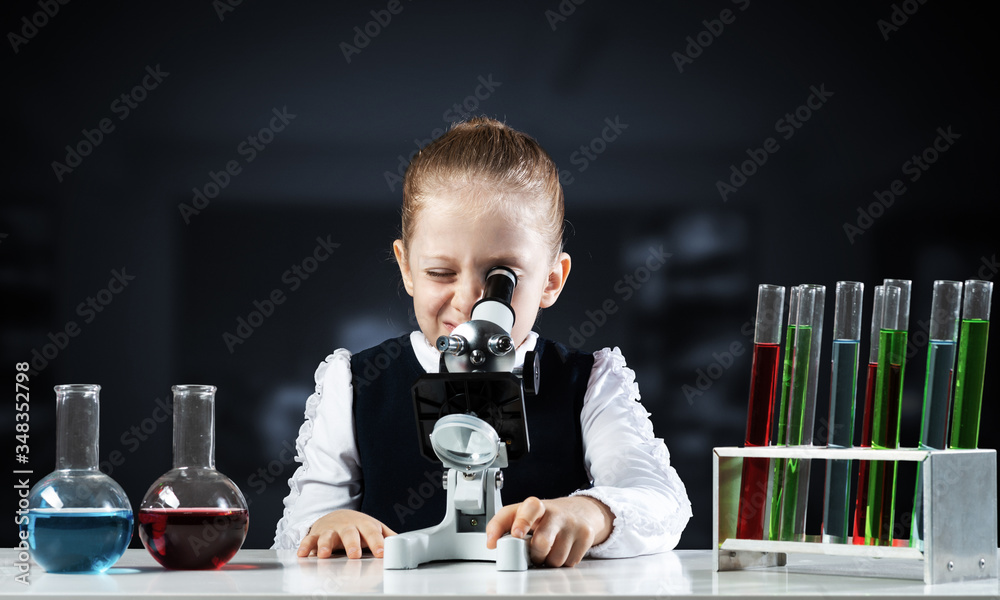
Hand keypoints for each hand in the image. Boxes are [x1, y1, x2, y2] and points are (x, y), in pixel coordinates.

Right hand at [297, 510, 395, 558]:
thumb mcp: (374, 528)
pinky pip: (309, 540)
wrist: (336, 515)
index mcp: (364, 525)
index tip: (381, 553)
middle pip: (350, 533)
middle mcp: (347, 526)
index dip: (377, 542)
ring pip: (327, 536)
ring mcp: (330, 530)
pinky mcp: (316, 535)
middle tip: (354, 555)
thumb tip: (406, 544)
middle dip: (352, 544)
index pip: (372, 532)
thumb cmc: (359, 526)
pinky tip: (303, 554)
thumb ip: (388, 537)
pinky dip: (305, 546)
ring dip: (325, 545)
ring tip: (324, 555)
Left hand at [485, 496, 613, 566]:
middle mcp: (556, 513)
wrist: (577, 512)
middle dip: (535, 554)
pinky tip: (561, 550)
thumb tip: (491, 543)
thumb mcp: (520, 513)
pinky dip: (562, 562)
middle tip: (533, 552)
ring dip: (548, 561)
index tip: (516, 534)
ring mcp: (573, 524)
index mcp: (536, 505)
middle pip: (542, 542)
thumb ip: (502, 525)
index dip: (522, 522)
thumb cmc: (542, 517)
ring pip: (556, 558)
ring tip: (547, 550)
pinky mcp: (586, 536)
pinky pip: (570, 562)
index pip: (530, 509)